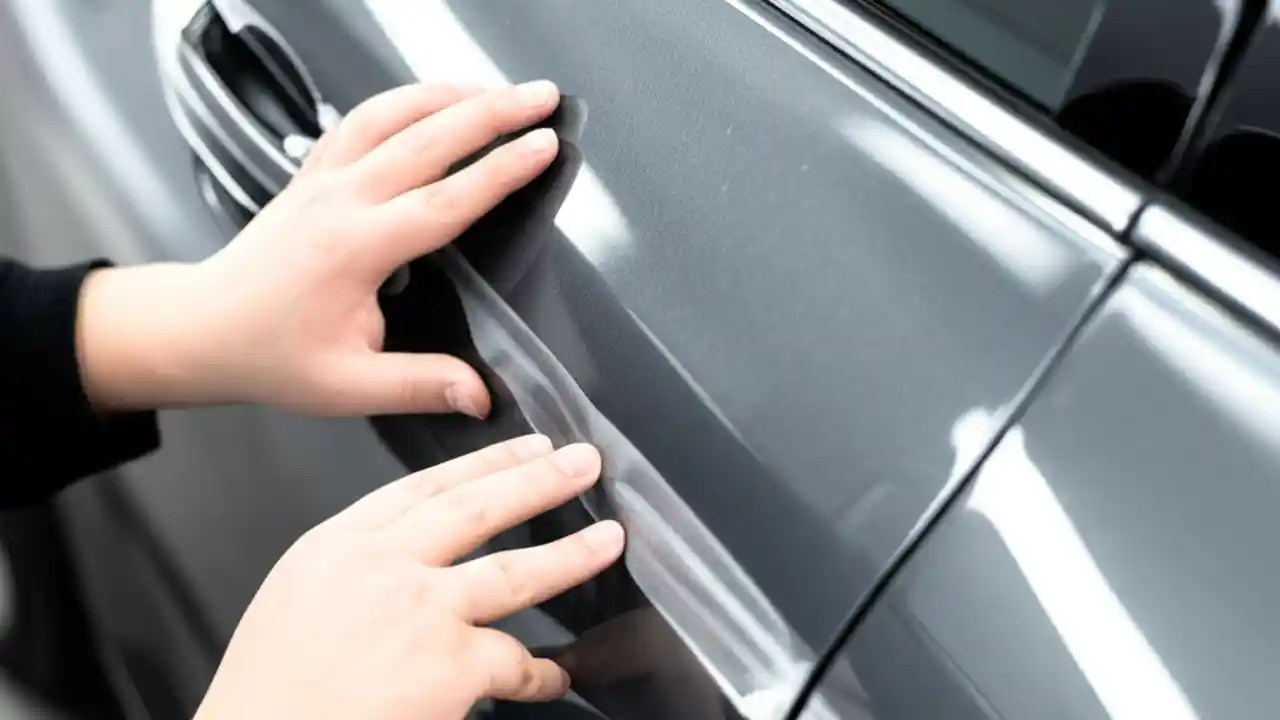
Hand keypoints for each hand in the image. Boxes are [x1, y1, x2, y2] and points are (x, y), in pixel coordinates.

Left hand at [78, 80, 561, 416]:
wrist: (203, 328)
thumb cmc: (270, 354)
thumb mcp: (346, 387)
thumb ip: (419, 386)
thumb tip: (481, 395)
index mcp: (355, 249)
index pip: (445, 199)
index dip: (501, 171)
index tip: (545, 146)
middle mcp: (340, 200)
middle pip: (429, 138)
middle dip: (494, 112)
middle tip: (544, 97)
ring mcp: (323, 178)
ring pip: (393, 114)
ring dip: (450, 94)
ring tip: (500, 90)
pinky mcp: (313, 172)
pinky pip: (363, 118)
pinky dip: (406, 99)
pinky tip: (434, 98)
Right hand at [195, 435, 624, 719]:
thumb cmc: (267, 694)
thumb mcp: (298, 598)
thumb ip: (359, 566)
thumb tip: (413, 560)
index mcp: (339, 543)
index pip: (426, 486)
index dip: (486, 463)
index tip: (526, 446)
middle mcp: (383, 565)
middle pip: (478, 507)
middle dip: (538, 478)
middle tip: (583, 461)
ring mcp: (421, 612)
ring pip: (516, 571)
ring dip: (572, 553)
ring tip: (610, 539)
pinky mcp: (450, 665)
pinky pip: (516, 662)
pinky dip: (541, 674)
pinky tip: (557, 676)